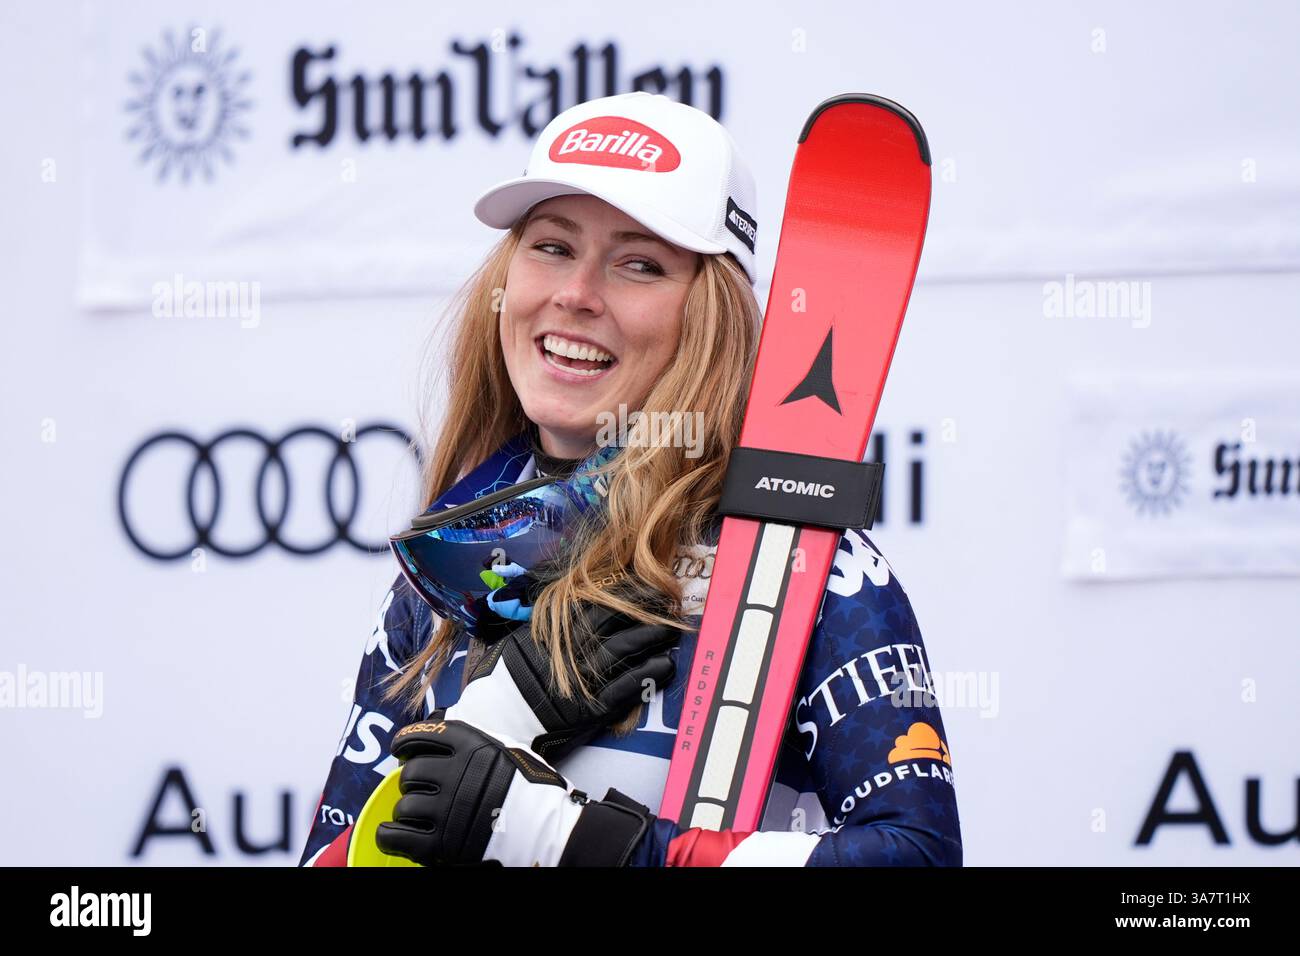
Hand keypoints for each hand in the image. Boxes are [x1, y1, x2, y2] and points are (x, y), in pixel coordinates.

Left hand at [374, 718, 584, 866]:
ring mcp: (447, 810)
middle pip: (410, 773)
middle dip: (411, 781)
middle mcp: (456, 774)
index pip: (421, 735)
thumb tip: (443, 739)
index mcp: (471, 746)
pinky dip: (389, 834)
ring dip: (407, 810)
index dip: (404, 742)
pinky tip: (392, 833)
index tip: (400, 750)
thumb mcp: (508, 750)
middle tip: (420, 789)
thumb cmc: (533, 791)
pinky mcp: (441, 845)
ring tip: (418, 816)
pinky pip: (396, 836)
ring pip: (404, 805)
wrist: (550, 833)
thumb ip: (475, 743)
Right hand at [445, 602, 677, 762]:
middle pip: (615, 618)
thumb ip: (548, 625)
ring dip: (653, 637)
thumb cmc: (504, 681)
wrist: (495, 724)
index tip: (647, 582)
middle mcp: (569, 649)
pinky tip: (666, 664)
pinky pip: (626, 686)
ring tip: (673, 629)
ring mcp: (582, 678)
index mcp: (553, 629)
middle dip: (645, 606)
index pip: (596, 600)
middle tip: (669, 599)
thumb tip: (572, 604)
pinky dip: (648, 674)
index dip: (625, 590)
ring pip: (625, 648)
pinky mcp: (592, 708)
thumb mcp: (520, 641)